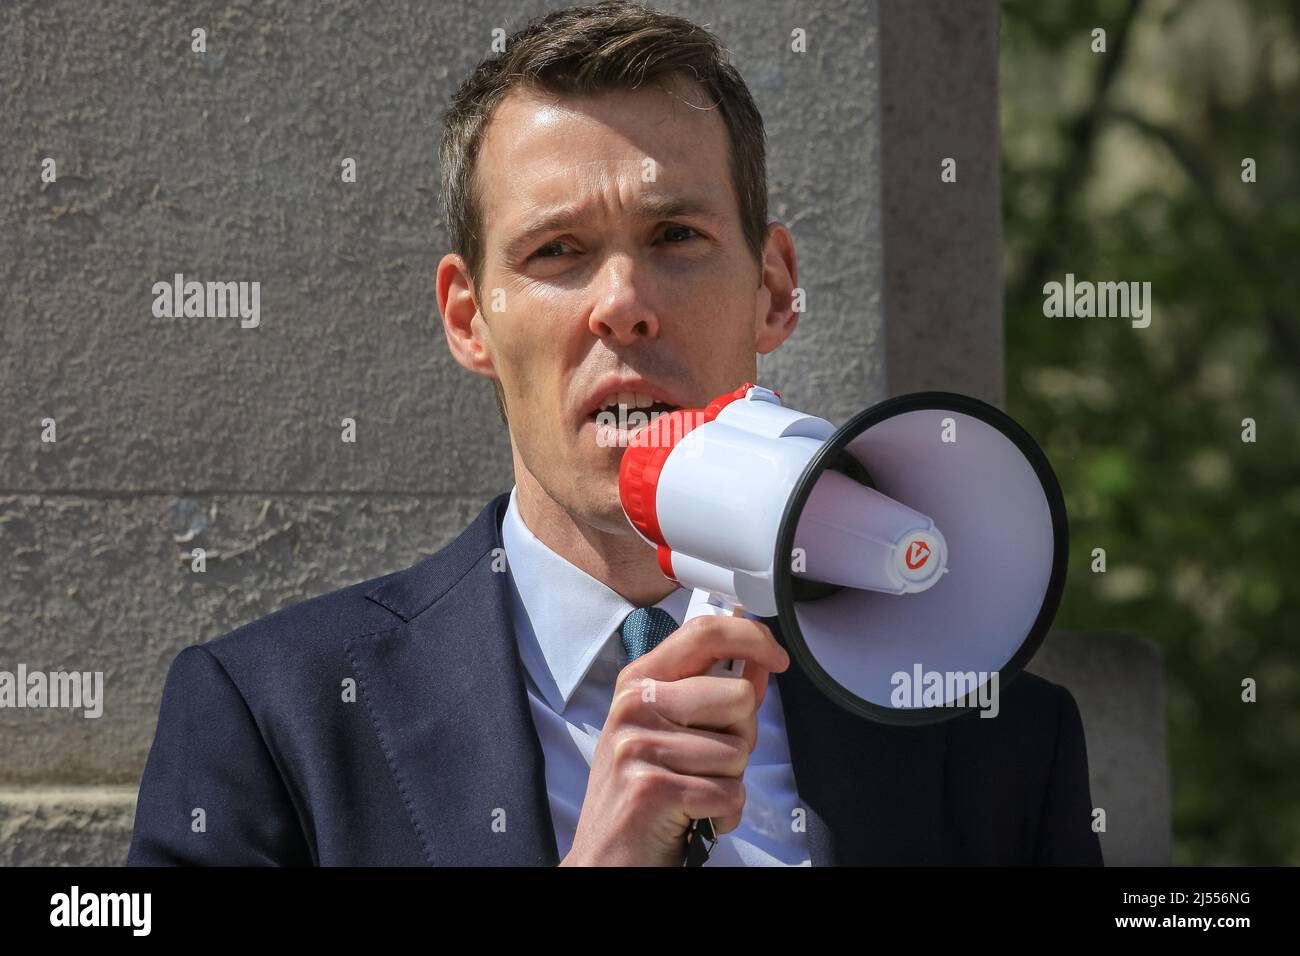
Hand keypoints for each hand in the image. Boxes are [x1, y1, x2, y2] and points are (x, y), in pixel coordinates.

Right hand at [559, 615, 789, 865]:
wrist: (605, 859)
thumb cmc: (641, 794)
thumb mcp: (666, 731)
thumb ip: (711, 693)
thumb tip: (759, 661)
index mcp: (638, 682)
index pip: (704, 633)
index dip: (752, 638)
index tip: (776, 657)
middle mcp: (634, 706)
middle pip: (738, 697)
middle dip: (742, 737)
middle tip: (706, 764)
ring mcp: (639, 746)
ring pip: (739, 751)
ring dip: (730, 783)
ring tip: (693, 792)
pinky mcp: (653, 788)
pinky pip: (730, 794)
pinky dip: (724, 815)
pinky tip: (693, 817)